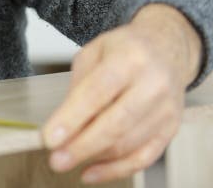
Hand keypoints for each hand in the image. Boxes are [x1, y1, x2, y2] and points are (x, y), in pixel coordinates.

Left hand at [41, 3, 200, 183]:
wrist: (166, 49)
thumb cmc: (124, 50)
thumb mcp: (93, 53)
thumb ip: (78, 85)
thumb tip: (61, 123)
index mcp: (129, 58)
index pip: (97, 91)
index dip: (72, 117)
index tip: (50, 138)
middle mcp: (153, 84)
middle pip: (116, 123)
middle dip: (82, 146)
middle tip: (56, 159)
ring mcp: (166, 108)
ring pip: (128, 143)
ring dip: (94, 157)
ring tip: (66, 160)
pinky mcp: (171, 128)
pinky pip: (144, 156)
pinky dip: (116, 169)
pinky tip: (92, 172)